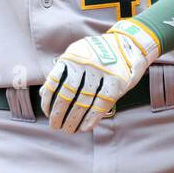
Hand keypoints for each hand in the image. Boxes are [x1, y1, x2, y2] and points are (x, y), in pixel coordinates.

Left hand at [39, 19, 160, 133]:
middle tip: (55, 125)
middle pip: (67, 94)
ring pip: (83, 102)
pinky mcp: (116, 82)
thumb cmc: (98, 54)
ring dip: (73, 119)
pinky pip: (100, 104)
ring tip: (68, 129)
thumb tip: (44, 93)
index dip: (48, 100)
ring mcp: (101, 73)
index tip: (47, 113)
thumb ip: (62, 72)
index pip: (54, 81)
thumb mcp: (78, 55)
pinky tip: (84, 128)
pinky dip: (91, 118)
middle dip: (59, 113)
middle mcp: (85, 63)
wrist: (129, 43)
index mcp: (72, 56)